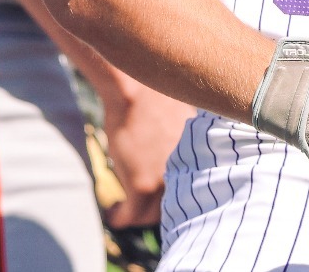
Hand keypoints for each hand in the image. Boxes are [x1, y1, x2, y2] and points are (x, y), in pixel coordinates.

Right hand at [99, 79, 194, 227]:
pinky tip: (111, 214)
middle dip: (154, 211)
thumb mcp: (178, 125)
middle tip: (137, 209)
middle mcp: (187, 175)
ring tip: (122, 213)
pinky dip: (120, 217)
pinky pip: (131, 214)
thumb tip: (171, 149)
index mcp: (197, 161)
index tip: (157, 198)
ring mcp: (165, 182)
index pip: (188, 192)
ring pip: (151, 215)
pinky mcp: (143, 186)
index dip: (171, 198)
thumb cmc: (154, 100)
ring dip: (136, 217)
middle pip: (172, 207)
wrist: (138, 91)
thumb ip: (179, 145)